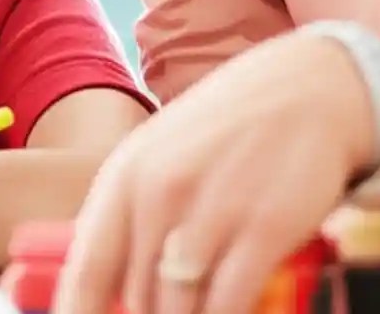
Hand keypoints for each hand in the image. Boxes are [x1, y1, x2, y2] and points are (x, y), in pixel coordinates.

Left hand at [55, 31, 376, 313]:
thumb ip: (128, 222)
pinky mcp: (266, 225)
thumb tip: (103, 284)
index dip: (78, 311)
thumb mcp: (156, 163)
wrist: (301, 87)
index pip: (86, 270)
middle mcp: (158, 195)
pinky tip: (229, 311)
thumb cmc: (222, 132)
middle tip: (162, 310)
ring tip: (197, 309)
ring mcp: (211, 210)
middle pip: (136, 297)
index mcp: (121, 181)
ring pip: (180, 307)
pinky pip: (230, 300)